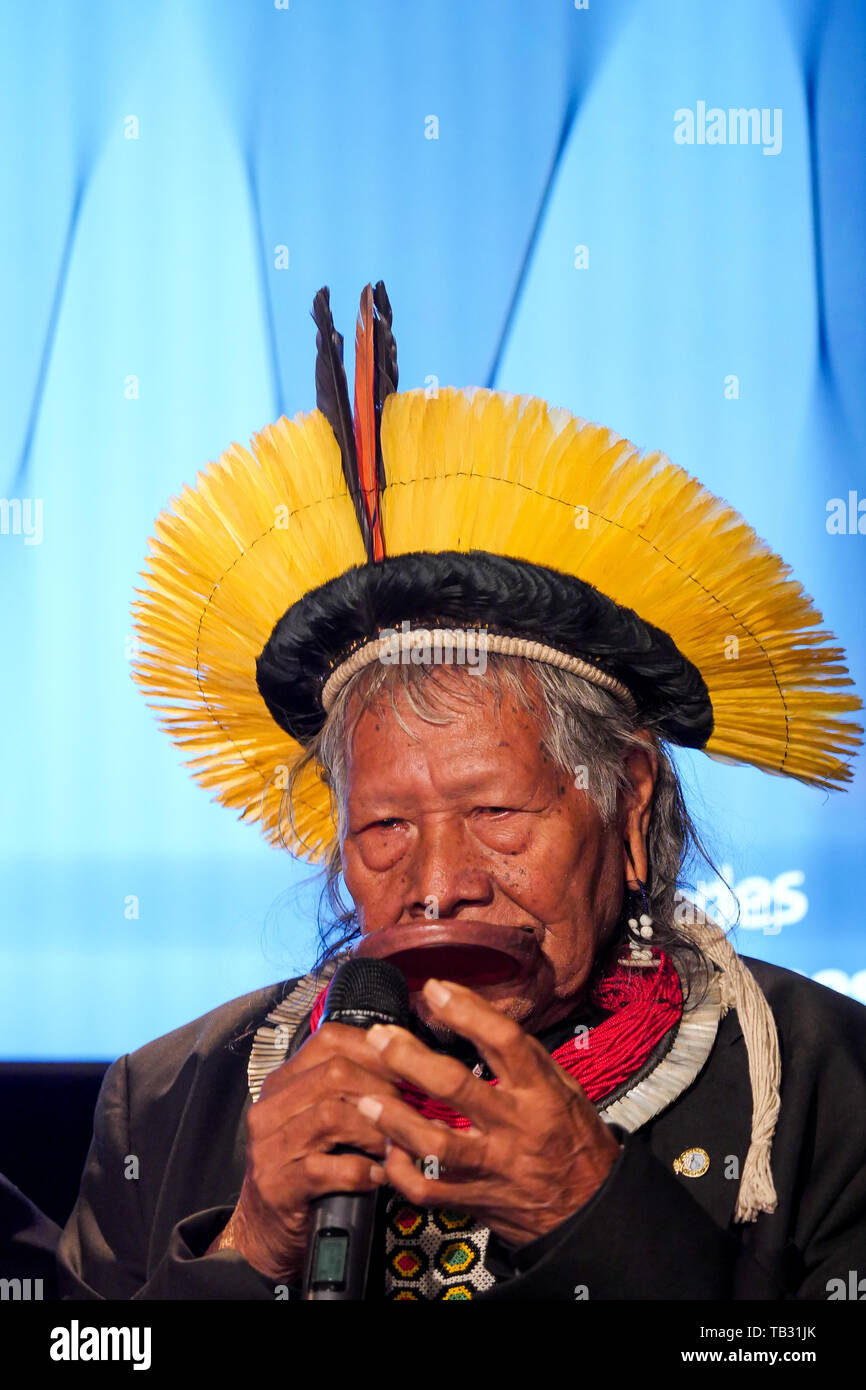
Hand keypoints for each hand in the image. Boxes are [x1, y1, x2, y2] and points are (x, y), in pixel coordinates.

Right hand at [213, 1021, 399, 1282]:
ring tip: (394, 1148)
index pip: (330, 1040)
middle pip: (335, 1074)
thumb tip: (406, 1064)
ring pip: (332, 1115)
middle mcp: (269, 1108)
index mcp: (282, 1083)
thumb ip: (348, 1090)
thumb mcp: (320, 1122)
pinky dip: (360, 1171)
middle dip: (382, 1092)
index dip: (376, 1050)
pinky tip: (376, 1178)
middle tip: (408, 1115)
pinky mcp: (277, 1186)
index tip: (409, 1069)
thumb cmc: (305, 1170)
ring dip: (375, 1132)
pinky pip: (326, 1168)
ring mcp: (269, 1147)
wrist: (263, 1233)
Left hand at [355, 978, 621, 1247]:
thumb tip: (472, 1012)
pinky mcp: (476, 1201)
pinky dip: (401, 1170)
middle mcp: (515, 1127)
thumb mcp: (563, 1087)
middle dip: (410, 1058)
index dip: (467, 1010)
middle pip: (456, 1087)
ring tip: (365, 1098)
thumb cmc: (574, 1138)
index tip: (435, 989)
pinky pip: (428, 1189)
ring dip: (394, 1120)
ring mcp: (493, 1167)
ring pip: (435, 1144)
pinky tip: (389, 1149)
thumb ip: (521, 1056)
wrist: (590, 1210)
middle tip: (380, 1036)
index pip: (504, 1041)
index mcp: (542, 1092)